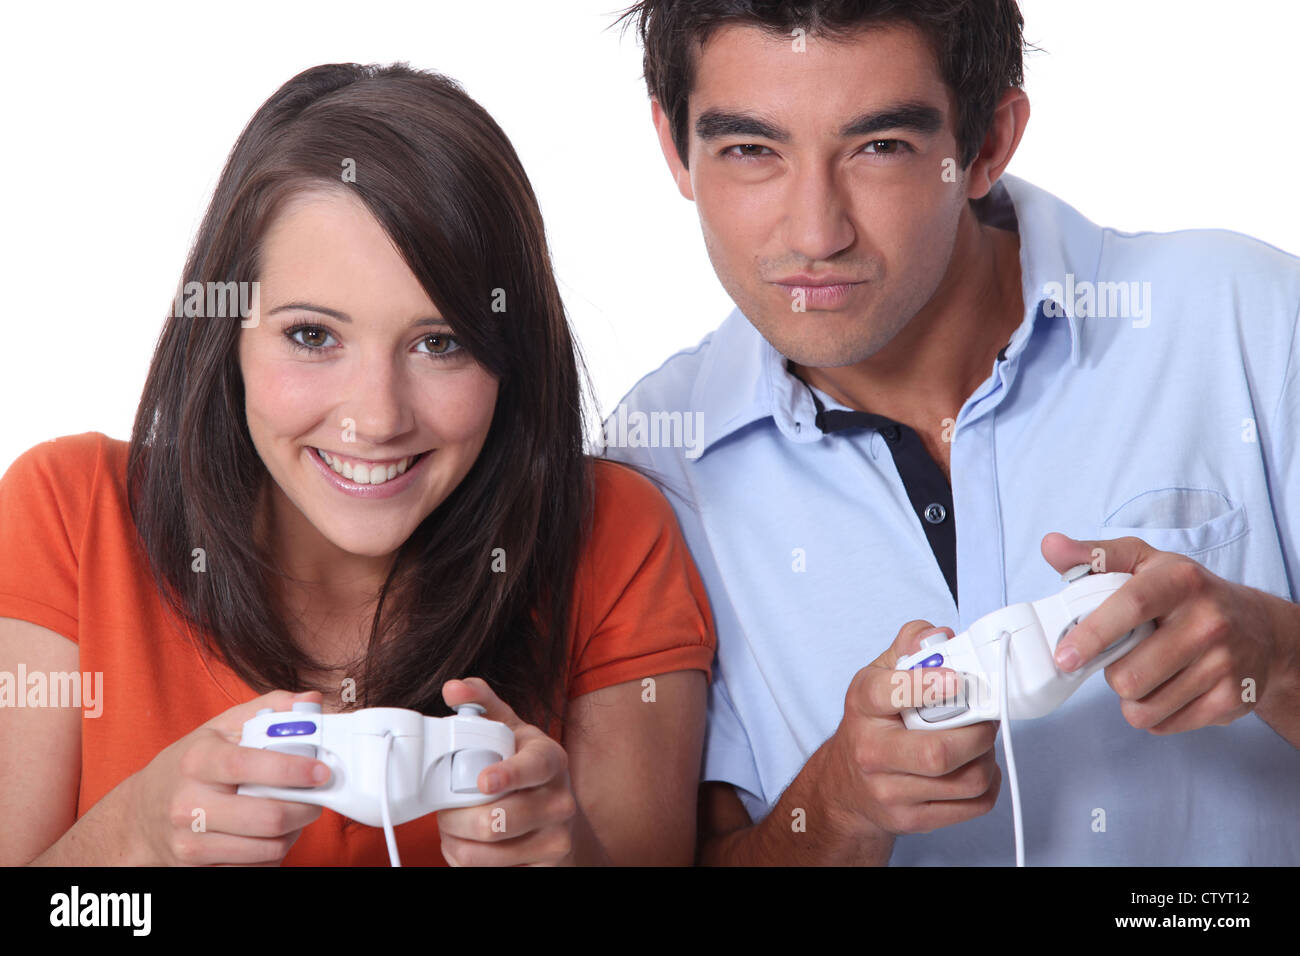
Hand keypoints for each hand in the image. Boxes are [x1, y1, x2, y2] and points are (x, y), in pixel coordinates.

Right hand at [119, 690, 329, 864]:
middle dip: (306, 808)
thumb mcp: (219, 728)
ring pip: (268, 847)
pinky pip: (256, 869)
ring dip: (295, 832)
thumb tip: (312, 700)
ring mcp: (190, 842)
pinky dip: (275, 853)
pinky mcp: (197, 869)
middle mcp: (189, 804)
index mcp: (197, 761)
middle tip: (316, 798)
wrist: (140, 815)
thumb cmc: (189, 766)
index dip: (291, 770)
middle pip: (268, 817)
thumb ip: (269, 709)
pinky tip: (273, 835)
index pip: (248, 765)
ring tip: (296, 814)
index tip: (321, 772)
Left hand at [435, 677, 578, 865]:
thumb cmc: (527, 770)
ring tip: (451, 828)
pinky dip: (467, 861)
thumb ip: (482, 705)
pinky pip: (490, 873)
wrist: (560, 820)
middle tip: (442, 809)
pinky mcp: (546, 868)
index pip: (534, 768)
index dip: (508, 774)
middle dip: (454, 817)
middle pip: (497, 819)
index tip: (483, 781)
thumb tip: (453, 688)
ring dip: (454, 842)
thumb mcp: (511, 733)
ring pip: (488, 851)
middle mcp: (560, 800)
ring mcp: (556, 838)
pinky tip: (469, 847)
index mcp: (551, 759)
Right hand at [823, 620, 1001, 845]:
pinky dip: (988, 783)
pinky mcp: (912, 820)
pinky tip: (975, 765)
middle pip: (939, 752)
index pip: (888, 693)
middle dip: (978, 732)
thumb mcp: (878, 675)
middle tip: (987, 716)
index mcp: (863, 705)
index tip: (957, 679)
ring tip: (979, 740)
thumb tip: (940, 634)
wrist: (846, 785)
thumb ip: (910, 646)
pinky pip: (974, 805)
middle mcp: (871, 751)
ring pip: (966, 781)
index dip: (927, 686)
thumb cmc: (872, 724)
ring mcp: (890, 791)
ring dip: (987, 757)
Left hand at [1042, 532, 1295, 733]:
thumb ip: (1096, 556)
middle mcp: (1208, 621)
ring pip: (1144, 706)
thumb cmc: (1188, 594)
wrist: (1261, 629)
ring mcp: (1224, 663)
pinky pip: (1165, 724)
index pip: (1130, 607)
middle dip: (1112, 673)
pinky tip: (1168, 690)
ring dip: (1132, 697)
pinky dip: (1155, 714)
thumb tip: (1051, 545)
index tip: (1065, 657)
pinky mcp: (1233, 699)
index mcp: (1180, 581)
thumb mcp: (1146, 563)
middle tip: (1125, 657)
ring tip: (1145, 674)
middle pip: (1130, 674)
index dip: (1092, 635)